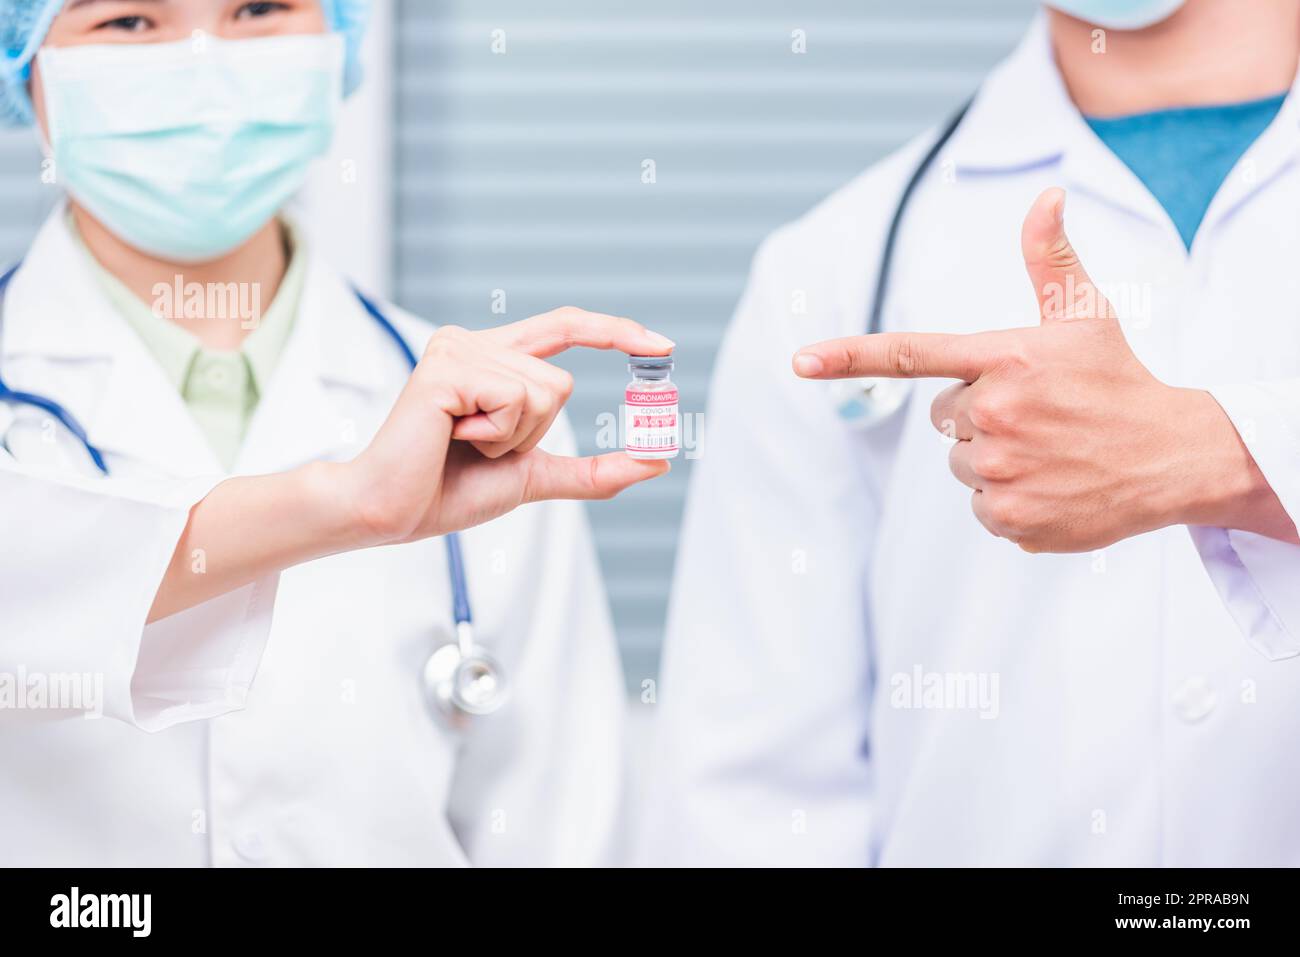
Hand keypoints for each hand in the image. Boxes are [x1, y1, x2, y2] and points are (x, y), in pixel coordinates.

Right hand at [344, 306, 673, 544]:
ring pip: (543, 392)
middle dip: (533, 434)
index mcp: (491, 358)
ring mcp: (457, 349)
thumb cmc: (449, 491)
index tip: (664, 347)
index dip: (616, 331)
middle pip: (558, 381)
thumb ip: (593, 471)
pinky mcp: (446, 367)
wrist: (391, 512)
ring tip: (462, 443)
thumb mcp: (536, 475)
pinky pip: (514, 399)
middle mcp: (472, 342)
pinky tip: (452, 437)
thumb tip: (657, 462)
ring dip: (512, 438)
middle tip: (479, 448)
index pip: (565, 326)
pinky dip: (496, 434)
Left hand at [792, 188, 1292, 551]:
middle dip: (977, 417)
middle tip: (1036, 415)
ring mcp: (1003, 471)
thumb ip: (1050, 259)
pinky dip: (1008, 502)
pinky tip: (1051, 484)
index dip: (848, 357)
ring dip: (992, 460)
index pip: (911, 354)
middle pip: (942, 420)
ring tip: (1047, 451)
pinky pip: (980, 510)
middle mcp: (995, 414)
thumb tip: (1047, 195)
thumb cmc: (1119, 380)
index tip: (800, 361)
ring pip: (960, 466)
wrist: (1176, 456)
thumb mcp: (1086, 316)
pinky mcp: (1013, 519)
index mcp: (1004, 360)